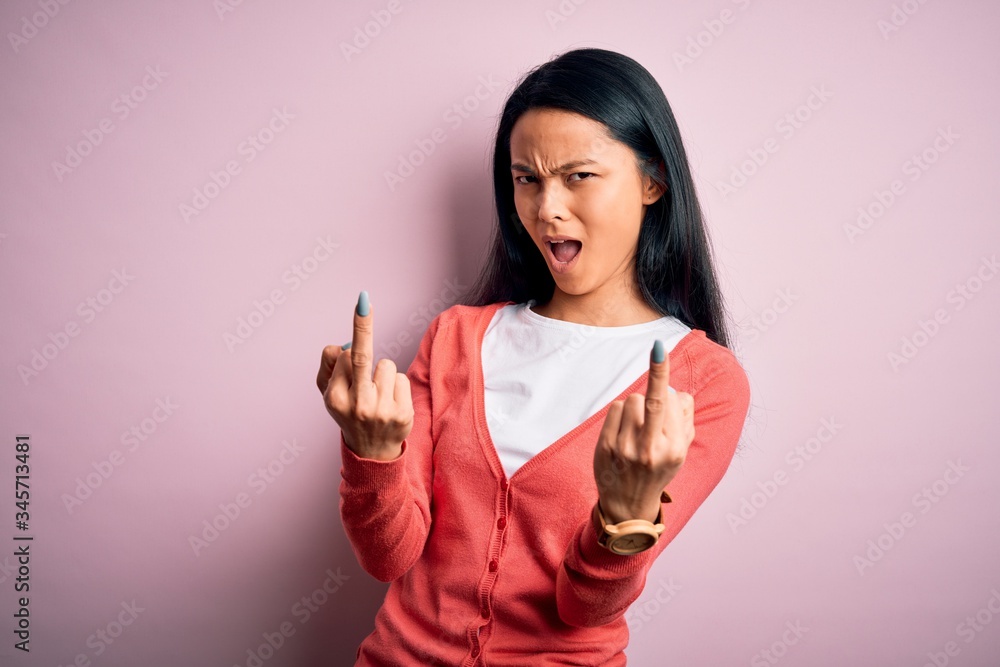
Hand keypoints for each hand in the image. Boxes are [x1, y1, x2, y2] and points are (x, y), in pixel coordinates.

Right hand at [316, 291, 413, 459]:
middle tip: (363, 300)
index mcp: (335, 398)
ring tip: (377, 393)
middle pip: (360, 357)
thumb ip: (328, 366)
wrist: (372, 452)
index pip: (344, 357)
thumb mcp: (330, 394)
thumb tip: (340, 345)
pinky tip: (390, 402)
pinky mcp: (403, 414)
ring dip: (382, 373)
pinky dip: (396, 385)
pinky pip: (401, 378)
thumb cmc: (349, 412)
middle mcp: (356, 405)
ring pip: (386, 365)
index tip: (361, 304)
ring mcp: (381, 411)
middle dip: (362, 327)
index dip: (350, 349)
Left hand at [593, 340, 694, 523]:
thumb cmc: (658, 469)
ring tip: (637, 425)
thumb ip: (684, 419)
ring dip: (636, 405)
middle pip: (652, 399)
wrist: (628, 504)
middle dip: (657, 378)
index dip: (662, 377)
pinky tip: (624, 428)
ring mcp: (626, 448)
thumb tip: (675, 390)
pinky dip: (622, 412)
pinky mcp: (606, 446)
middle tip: (657, 358)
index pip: (669, 403)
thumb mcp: (681, 450)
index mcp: (674, 449)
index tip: (658, 349)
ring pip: (632, 400)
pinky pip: (616, 409)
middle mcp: (651, 449)